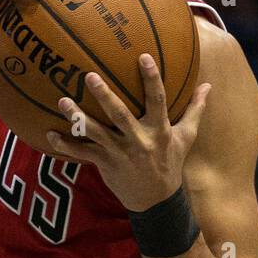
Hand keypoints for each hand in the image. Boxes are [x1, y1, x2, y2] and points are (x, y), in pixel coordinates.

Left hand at [47, 54, 210, 212]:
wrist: (157, 200)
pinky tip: (49, 135)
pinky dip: (66, 146)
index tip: (143, 57)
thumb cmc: (170, 162)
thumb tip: (208, 86)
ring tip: (63, 101)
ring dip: (78, 118)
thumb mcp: (186, 137)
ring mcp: (120, 153)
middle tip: (89, 75)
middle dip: (104, 95)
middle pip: (119, 114)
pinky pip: (82, 155)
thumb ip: (195, 110)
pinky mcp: (106, 164)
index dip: (151, 79)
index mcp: (159, 130)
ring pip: (96, 133)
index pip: (157, 100)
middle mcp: (139, 141)